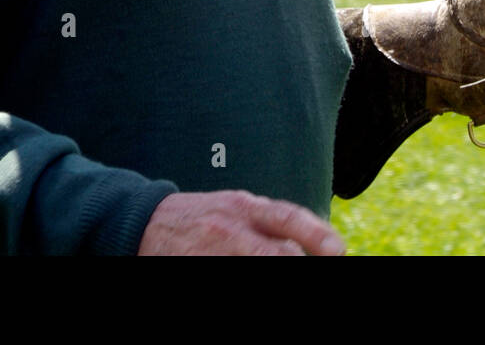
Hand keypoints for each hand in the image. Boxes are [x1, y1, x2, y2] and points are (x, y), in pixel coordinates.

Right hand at [138, 191, 345, 255]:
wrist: (146, 221)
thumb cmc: (204, 218)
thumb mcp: (238, 208)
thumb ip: (271, 222)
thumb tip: (318, 240)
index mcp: (246, 206)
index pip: (288, 217)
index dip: (316, 233)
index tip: (338, 250)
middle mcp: (231, 226)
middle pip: (276, 251)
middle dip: (299, 263)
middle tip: (323, 267)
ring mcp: (212, 250)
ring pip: (256, 264)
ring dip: (274, 272)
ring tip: (294, 272)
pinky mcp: (194, 265)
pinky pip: (222, 273)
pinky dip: (240, 276)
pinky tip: (245, 274)